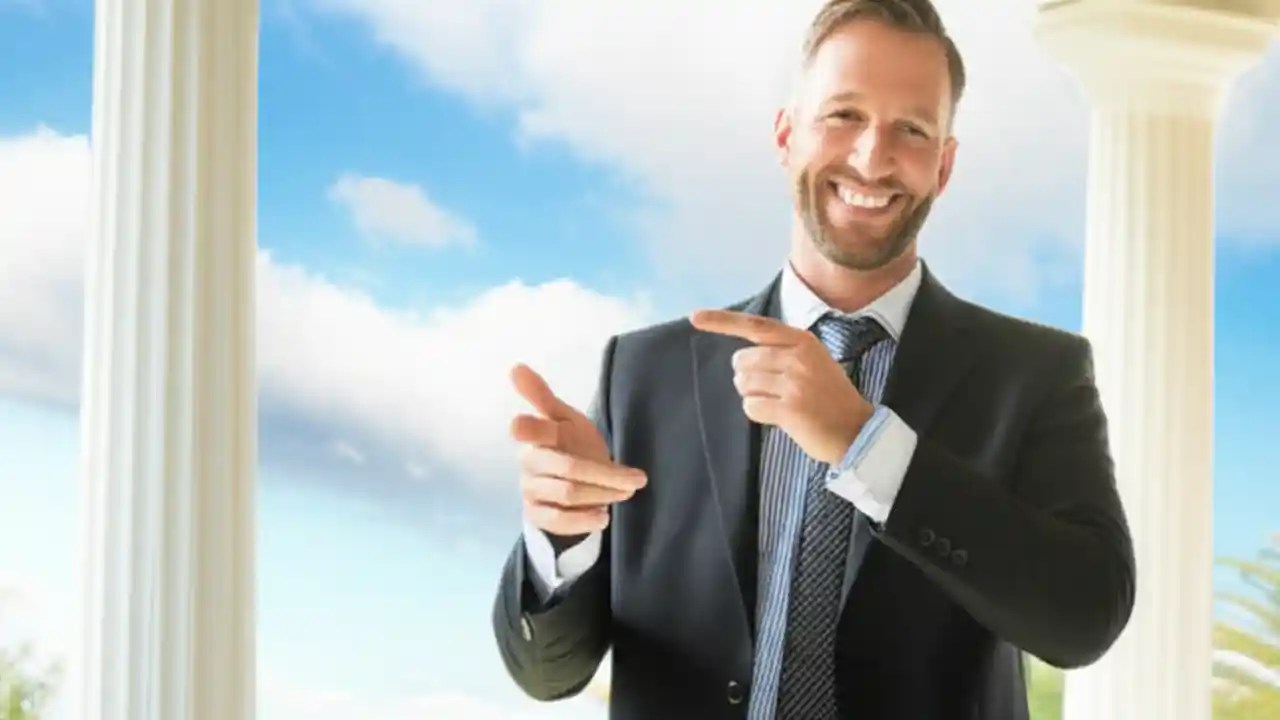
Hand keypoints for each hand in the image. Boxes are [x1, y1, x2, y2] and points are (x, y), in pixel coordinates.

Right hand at [510, 363, 647, 536]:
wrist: (573, 482)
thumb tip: (516, 366)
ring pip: (569, 495)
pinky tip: (604, 516)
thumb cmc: (571, 444)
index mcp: (538, 435)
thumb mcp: (564, 418)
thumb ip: (542, 395)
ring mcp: (530, 490)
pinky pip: (560, 522)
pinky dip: (585, 520)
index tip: (518, 425)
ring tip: (626, 492)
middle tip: (636, 480)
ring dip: (603, 494)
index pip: (530, 429)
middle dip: (606, 475)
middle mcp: (529, 462)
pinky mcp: (536, 515)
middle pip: (568, 468)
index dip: (527, 428)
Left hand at [689, 309, 873, 464]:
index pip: (756, 325)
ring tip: (778, 402)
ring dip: (753, 396)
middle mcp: (798, 357)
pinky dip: (758, 413)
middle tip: (773, 389)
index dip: (722, 321)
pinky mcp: (790, 409)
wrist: (857, 430)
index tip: (695, 317)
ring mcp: (795, 383)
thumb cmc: (829, 396)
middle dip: (748, 377)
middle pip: (743, 360)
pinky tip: (779, 416)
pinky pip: (751, 407)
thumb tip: (740, 357)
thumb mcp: (813, 361)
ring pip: (744, 384)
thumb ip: (781, 352)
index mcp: (803, 341)